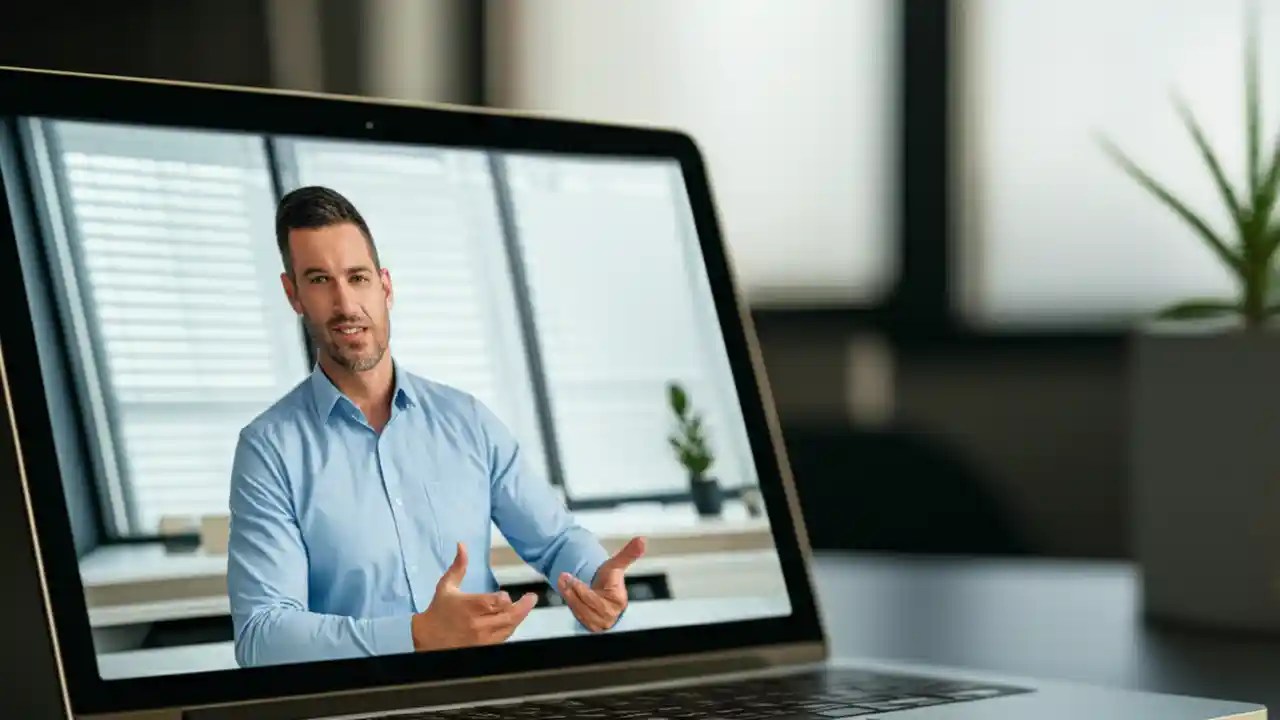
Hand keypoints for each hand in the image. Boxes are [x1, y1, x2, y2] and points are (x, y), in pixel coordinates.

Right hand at [411, 542, 536, 650]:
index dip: (504, 598)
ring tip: (525, 606)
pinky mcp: (483, 648)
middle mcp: (478, 624)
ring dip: (518, 617)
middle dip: (522, 607)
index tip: (505, 595)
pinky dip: (509, 628)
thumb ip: (458, 567)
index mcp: (469, 607)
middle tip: (531, 598)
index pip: (496, 602)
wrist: (427, 639)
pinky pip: (503, 638)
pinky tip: (512, 620)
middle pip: (508, 616)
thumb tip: (462, 545)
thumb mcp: (446, 586)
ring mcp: (482, 639)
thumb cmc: (439, 610)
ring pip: (508, 628)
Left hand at [558, 536, 646, 631]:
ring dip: (569, 598)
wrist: (606, 592)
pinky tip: (566, 593)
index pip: (597, 599)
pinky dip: (571, 605)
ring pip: (581, 613)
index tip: (569, 577)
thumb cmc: (611, 579)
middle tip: (562, 578)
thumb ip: (629, 553)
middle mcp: (611, 615)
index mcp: (618, 600)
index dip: (581, 590)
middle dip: (573, 592)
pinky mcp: (592, 627)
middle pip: (587, 607)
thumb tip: (641, 540)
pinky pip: (578, 618)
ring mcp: (601, 623)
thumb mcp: (616, 564)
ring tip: (561, 583)